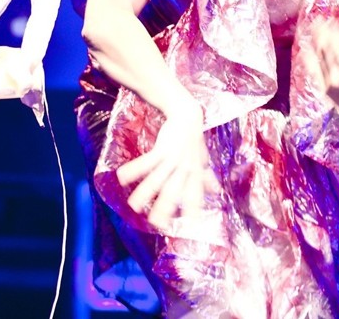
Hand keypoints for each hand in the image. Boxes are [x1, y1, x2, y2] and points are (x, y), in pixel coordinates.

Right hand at [116, 100, 213, 229]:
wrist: (188, 113)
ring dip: (145, 193)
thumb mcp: (203, 158)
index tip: (191, 225)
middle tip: (156, 224)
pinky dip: (134, 170)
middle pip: (173, 191)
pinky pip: (147, 162)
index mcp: (195, 172)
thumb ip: (207, 176)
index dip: (194, 209)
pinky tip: (122, 178)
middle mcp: (185, 167)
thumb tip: (217, 191)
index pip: (195, 194)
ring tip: (134, 206)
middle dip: (164, 208)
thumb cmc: (194, 138)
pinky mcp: (162, 148)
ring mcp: (173, 158)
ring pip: (158, 179)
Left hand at [312, 21, 338, 124]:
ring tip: (311, 29)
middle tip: (318, 19)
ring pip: (318, 58)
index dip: (333, 31)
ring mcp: (328, 83)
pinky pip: (313, 71)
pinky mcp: (323, 89)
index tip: (331, 19)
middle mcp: (337, 76)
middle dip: (322, 32)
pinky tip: (305, 50)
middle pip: (325, 49)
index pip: (338, 45)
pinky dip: (309, 60)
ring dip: (315, 42)